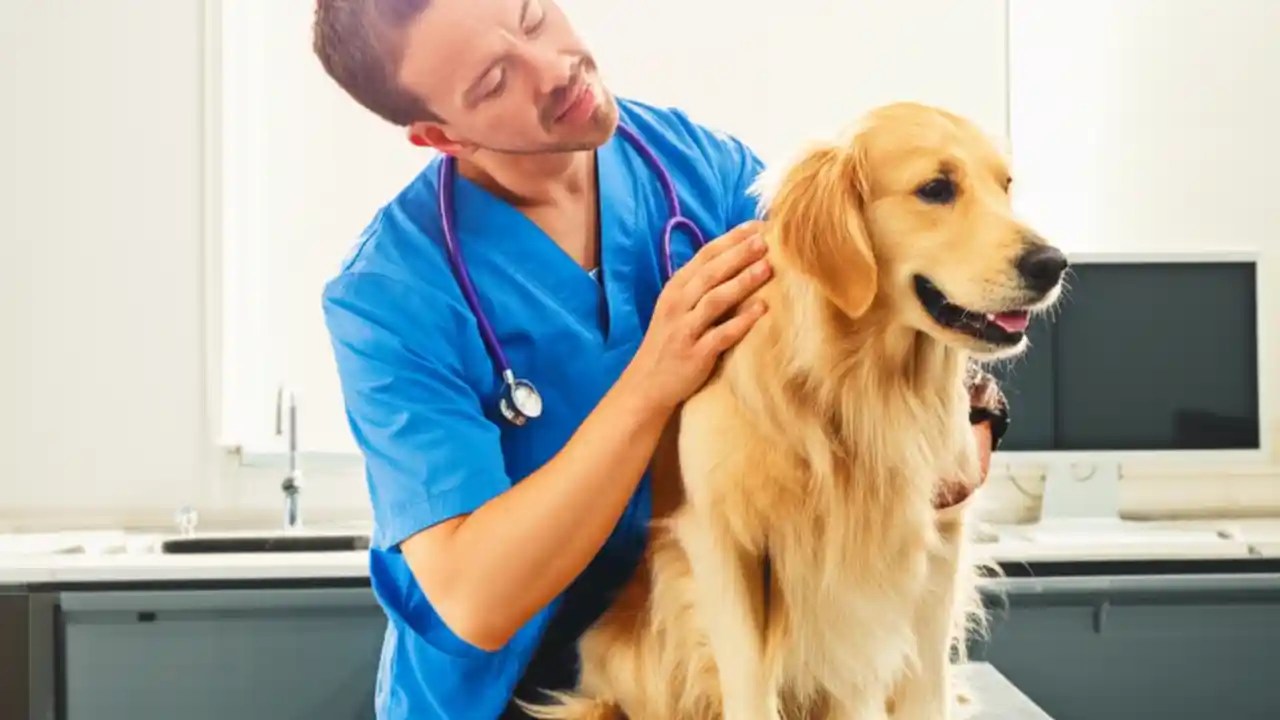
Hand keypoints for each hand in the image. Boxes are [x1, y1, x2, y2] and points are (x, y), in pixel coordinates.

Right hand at [622, 220, 771, 412]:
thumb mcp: (677, 308)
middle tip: (765, 240)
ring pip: (714, 299)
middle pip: (711, 273)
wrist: (646, 385)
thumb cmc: (670, 342)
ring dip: (742, 282)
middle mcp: (677, 304)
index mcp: (675, 288)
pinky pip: (721, 334)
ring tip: (767, 268)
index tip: (756, 226)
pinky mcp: (695, 354)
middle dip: (739, 254)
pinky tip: (762, 310)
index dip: (731, 239)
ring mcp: (685, 329)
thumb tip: (736, 261)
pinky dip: (741, 322)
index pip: (705, 255)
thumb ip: (701, 286)